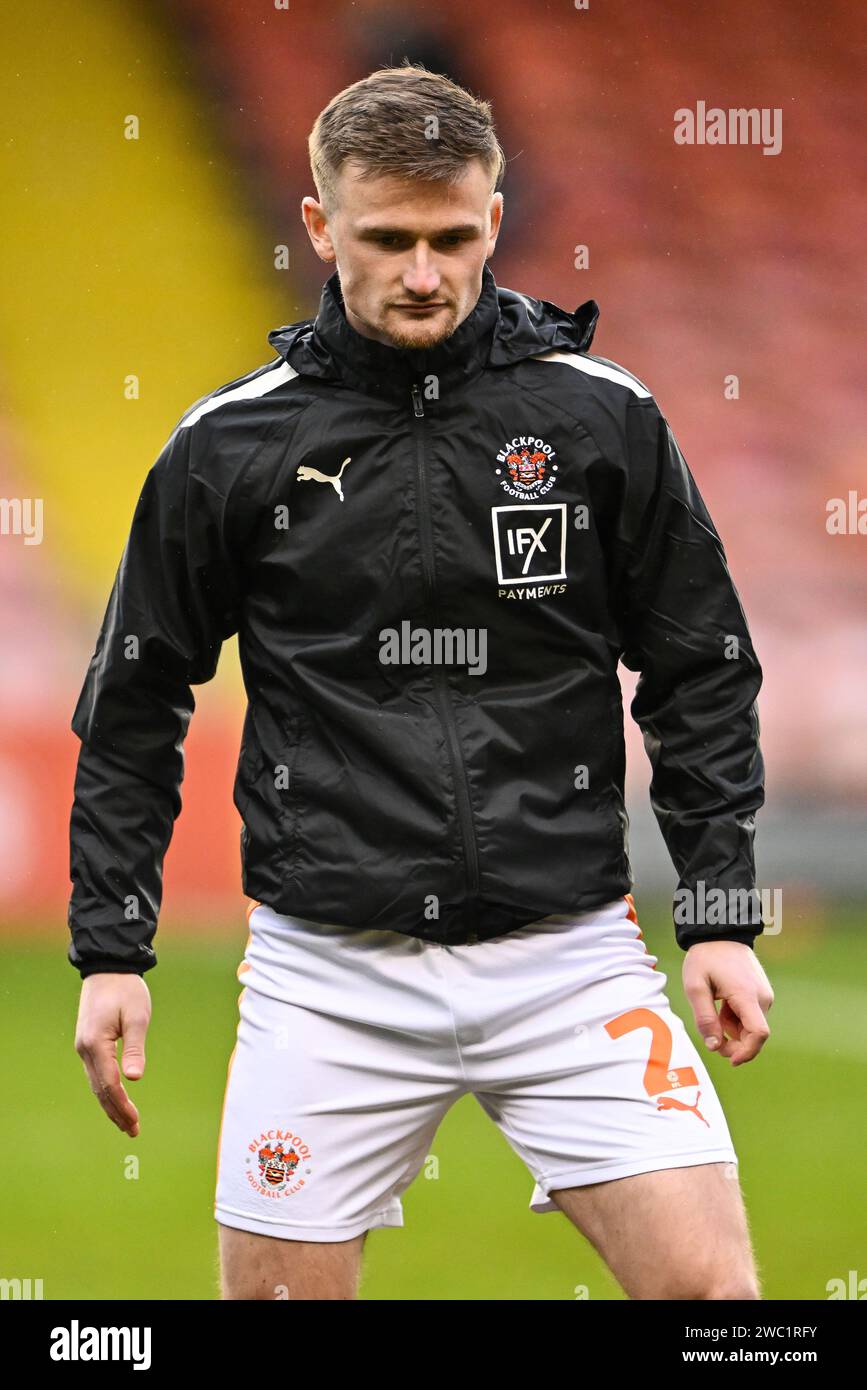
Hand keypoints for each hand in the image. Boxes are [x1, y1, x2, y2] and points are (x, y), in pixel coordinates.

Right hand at [75, 973, 151, 1135]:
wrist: (108, 968)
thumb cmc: (126, 990)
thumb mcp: (137, 1017)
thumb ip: (135, 1048)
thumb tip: (134, 1079)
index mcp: (96, 1044)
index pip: (109, 1084)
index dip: (122, 1106)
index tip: (134, 1122)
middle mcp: (85, 1049)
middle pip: (100, 1089)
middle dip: (116, 1112)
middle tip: (133, 1131)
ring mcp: (84, 1047)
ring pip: (96, 1084)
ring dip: (110, 1104)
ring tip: (126, 1123)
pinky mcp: (88, 1043)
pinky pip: (96, 1074)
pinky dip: (106, 1090)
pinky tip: (115, 1099)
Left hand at [682, 941, 772, 1065]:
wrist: (719, 932)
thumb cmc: (705, 957)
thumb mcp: (695, 987)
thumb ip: (704, 1018)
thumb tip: (714, 1046)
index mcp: (747, 995)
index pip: (759, 1033)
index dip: (746, 1052)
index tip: (729, 1059)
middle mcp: (762, 997)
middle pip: (754, 1034)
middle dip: (734, 1043)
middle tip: (711, 1038)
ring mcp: (764, 994)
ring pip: (751, 1026)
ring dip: (732, 1029)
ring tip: (713, 1011)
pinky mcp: (761, 993)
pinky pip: (751, 1015)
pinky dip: (736, 1019)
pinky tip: (721, 1005)